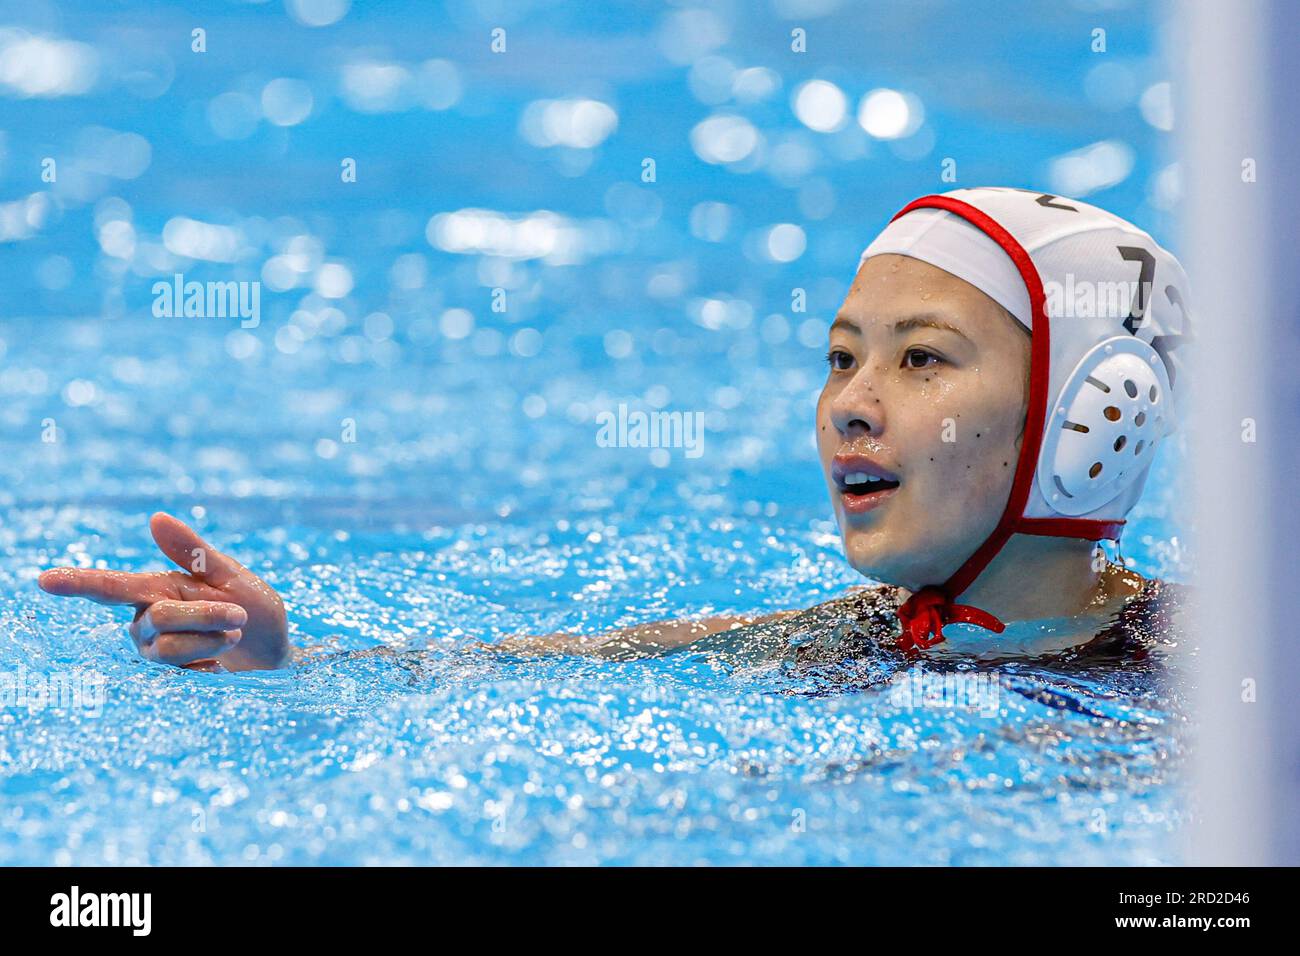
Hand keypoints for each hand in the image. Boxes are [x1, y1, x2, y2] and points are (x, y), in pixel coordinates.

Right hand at [39, 512, 289, 670]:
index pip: (111, 586)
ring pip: (170, 647)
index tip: (44, 580)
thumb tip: (156, 517)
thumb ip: (195, 553)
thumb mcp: (233, 577)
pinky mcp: (167, 680)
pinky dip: (211, 663)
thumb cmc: (255, 611)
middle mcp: (146, 621)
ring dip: (212, 639)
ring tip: (233, 636)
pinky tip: (222, 664)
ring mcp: (153, 653)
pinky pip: (182, 673)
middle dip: (208, 615)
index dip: (77, 582)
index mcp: (158, 589)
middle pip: (161, 617)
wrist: (277, 655)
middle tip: (240, 616)